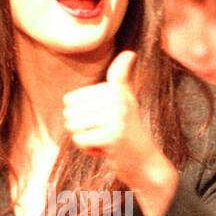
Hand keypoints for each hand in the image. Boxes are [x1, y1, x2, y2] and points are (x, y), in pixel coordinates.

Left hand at [62, 51, 168, 192]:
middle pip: (70, 113)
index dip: (82, 115)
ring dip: (84, 139)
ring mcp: (116, 117)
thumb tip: (129, 52)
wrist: (145, 162)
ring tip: (104, 140)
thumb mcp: (126, 100)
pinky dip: (88, 150)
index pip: (71, 100)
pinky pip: (80, 140)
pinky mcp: (112, 136)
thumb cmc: (130, 131)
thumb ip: (121, 77)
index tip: (103, 121)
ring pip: (72, 126)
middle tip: (104, 133)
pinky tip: (105, 150)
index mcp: (116, 89)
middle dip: (82, 128)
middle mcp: (117, 99)